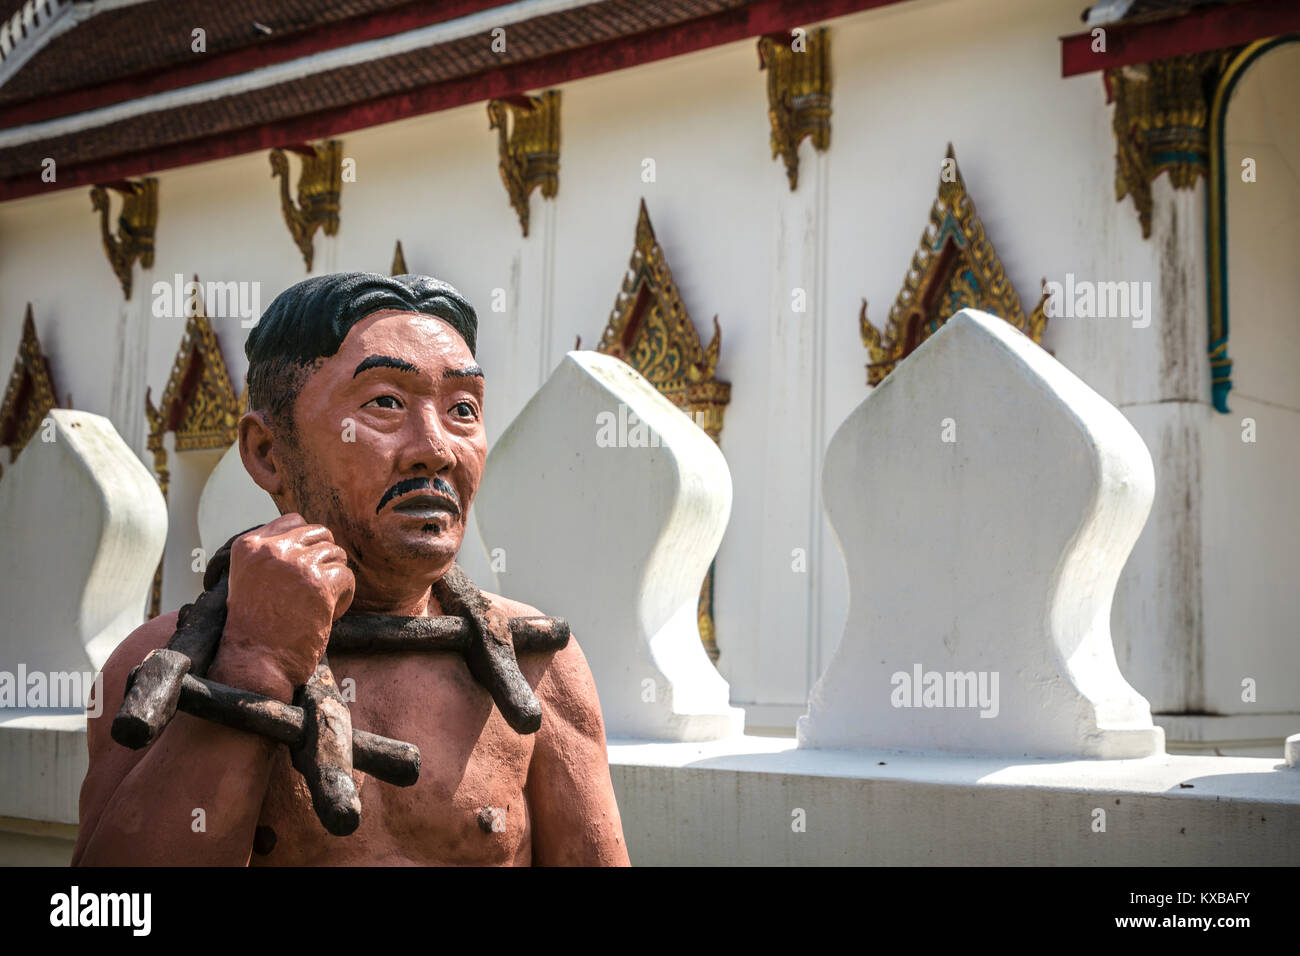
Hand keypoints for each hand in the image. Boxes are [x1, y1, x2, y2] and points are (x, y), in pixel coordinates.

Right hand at [212, 514, 354, 700]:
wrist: (256, 662)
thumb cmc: (255, 628)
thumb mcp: (249, 579)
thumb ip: (273, 556)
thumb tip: (310, 538)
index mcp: (249, 545)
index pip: (294, 521)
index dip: (307, 543)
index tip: (303, 569)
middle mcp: (271, 549)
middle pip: (320, 534)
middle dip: (324, 559)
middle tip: (315, 588)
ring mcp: (296, 564)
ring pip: (336, 554)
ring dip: (334, 579)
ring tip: (319, 604)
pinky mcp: (318, 584)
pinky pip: (347, 576)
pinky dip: (344, 596)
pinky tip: (328, 613)